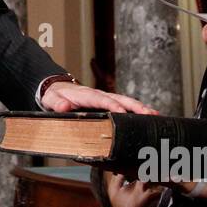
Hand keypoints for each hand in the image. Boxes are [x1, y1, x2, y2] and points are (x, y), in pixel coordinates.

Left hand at [41, 81, 159, 114]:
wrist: (56, 89)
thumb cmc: (55, 97)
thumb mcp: (51, 100)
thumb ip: (57, 103)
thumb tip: (64, 106)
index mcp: (86, 95)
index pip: (101, 100)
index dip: (112, 106)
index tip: (122, 112)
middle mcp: (99, 95)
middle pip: (120, 99)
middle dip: (134, 106)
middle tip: (149, 114)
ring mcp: (105, 98)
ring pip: (126, 101)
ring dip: (140, 108)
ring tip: (155, 116)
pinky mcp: (108, 103)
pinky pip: (124, 106)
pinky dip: (136, 111)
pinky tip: (149, 117)